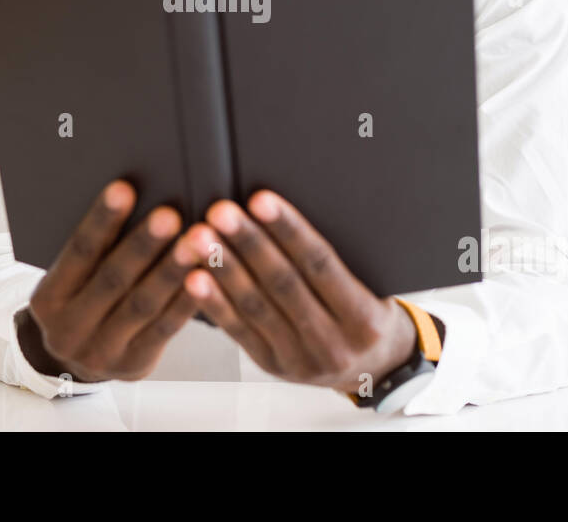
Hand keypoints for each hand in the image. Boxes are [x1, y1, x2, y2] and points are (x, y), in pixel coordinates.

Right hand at [23, 179, 205, 383]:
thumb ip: (96, 249)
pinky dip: (186, 301)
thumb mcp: (72, 278)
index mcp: (48, 299)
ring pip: (141, 305)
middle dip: (142, 245)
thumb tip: (135, 195)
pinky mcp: (133, 366)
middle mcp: (68, 329)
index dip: (101, 221)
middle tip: (170, 215)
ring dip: (171, 271)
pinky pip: (164, 329)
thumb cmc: (82, 298)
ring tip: (196, 242)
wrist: (77, 361)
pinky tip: (205, 277)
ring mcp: (100, 352)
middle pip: (111, 280)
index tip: (124, 189)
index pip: (77, 253)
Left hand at [179, 190, 416, 395]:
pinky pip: (239, 332)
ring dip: (224, 269)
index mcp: (364, 319)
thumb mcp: (373, 286)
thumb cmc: (368, 314)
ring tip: (200, 238)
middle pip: (283, 284)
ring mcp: (300, 360)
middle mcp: (334, 343)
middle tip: (220, 212)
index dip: (289, 230)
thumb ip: (336, 260)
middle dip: (248, 244)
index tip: (261, 200)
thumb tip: (286, 212)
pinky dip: (214, 304)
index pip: (321, 264)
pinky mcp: (273, 366)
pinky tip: (194, 278)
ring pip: (256, 307)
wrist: (372, 368)